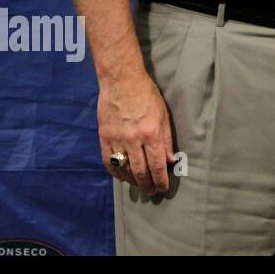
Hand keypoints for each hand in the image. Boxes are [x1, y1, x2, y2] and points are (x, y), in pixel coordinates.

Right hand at [99, 70, 174, 195]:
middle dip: (147, 185)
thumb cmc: (146, 95)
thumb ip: (166, 139)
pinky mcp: (104, 138)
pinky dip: (116, 172)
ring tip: (140, 186)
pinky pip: (108, 162)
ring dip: (133, 181)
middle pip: (140, 171)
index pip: (157, 165)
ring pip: (124, 169)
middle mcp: (133, 139)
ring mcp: (116, 139)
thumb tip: (170, 160)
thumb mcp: (163, 115)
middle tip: (152, 192)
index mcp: (151, 133)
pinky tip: (122, 177)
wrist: (121, 81)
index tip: (163, 189)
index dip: (160, 180)